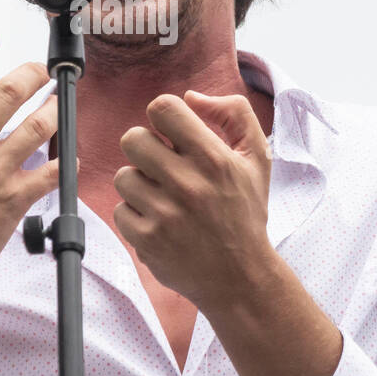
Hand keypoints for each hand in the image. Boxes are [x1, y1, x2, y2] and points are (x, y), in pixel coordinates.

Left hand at [113, 90, 273, 308]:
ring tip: (163, 197)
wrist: (241, 278)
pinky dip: (135, 215)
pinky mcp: (147, 240)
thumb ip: (234, 114)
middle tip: (161, 164)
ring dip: (139, 184)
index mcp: (213, 158)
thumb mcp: (256, 159)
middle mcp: (188, 184)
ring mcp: (165, 214)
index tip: (170, 134)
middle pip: (132, 139)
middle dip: (145, 148)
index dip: (162, 116)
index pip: (163, 109)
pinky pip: (120, 210)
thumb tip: (191, 97)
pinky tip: (158, 221)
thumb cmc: (246, 213)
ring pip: (123, 176)